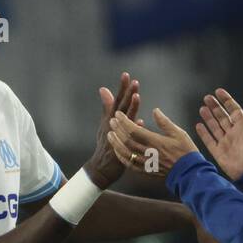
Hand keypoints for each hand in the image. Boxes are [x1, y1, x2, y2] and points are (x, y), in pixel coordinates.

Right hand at [87, 72, 140, 188]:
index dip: (122, 88)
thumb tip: (104, 89)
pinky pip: (128, 137)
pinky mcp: (119, 146)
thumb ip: (107, 107)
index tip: (126, 74)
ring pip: (125, 120)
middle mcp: (112, 125)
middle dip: (127, 93)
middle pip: (121, 106)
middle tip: (134, 81)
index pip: (118, 100)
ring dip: (131, 108)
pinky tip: (141, 122)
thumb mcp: (105, 124)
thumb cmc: (107, 145)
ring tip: (137, 96)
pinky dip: (134, 130)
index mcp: (112, 119)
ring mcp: (116, 135)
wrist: (102, 168)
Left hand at [107, 107, 197, 178]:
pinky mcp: (146, 170)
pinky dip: (121, 157)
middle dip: (118, 130)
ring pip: (126, 153)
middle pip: (127, 141)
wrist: (189, 173)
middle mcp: (149, 153)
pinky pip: (130, 164)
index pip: (135, 130)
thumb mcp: (179, 133)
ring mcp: (146, 163)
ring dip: (116, 143)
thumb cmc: (186, 152)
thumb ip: (165, 122)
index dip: (124, 122)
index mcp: (156, 142)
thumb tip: (155, 110)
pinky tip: (117, 150)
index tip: (118, 115)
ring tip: (110, 134)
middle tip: (111, 121)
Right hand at [195, 88, 242, 180]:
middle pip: (222, 117)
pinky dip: (203, 133)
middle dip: (215, 107)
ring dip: (208, 117)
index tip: (219, 92)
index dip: (226, 100)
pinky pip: (209, 141)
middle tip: (207, 98)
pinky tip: (199, 125)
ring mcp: (225, 142)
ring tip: (202, 108)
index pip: (233, 110)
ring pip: (214, 127)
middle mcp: (233, 133)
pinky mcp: (218, 152)